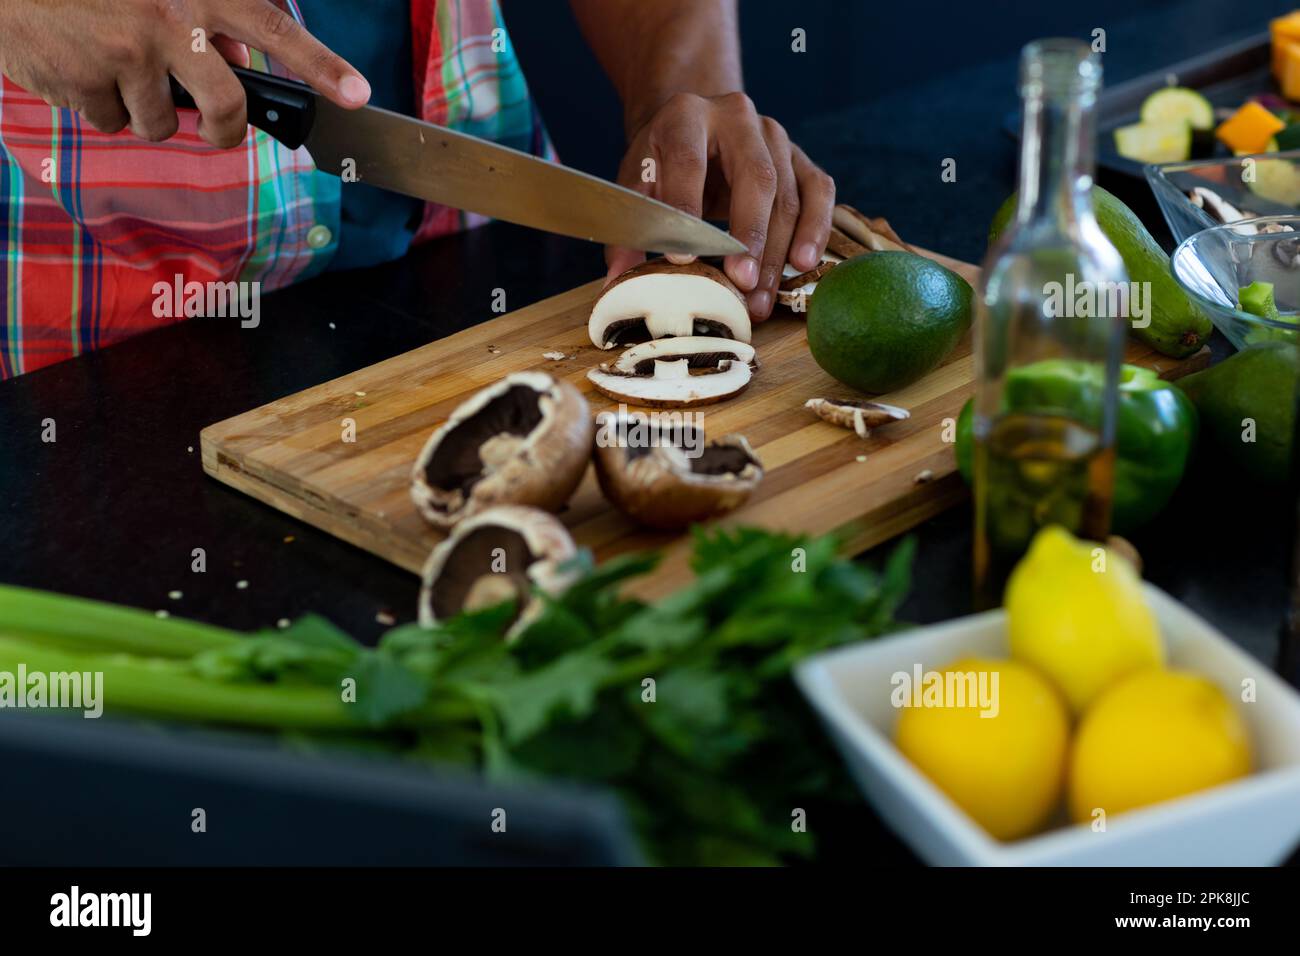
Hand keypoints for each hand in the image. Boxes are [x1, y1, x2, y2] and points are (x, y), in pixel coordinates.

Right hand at [0, 0, 369, 148]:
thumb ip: (205, 12)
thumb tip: (238, 59)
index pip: (276, 29)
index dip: (321, 65)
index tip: (357, 94)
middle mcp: (169, 21)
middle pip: (226, 109)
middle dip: (223, 130)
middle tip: (214, 128)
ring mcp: (125, 55)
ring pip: (159, 123)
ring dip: (141, 106)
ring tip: (110, 60)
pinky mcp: (83, 81)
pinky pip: (108, 120)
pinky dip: (96, 102)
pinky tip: (77, 62)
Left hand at [606, 92, 835, 319]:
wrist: (696, 128)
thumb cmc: (663, 160)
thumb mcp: (636, 181)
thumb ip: (630, 226)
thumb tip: (617, 277)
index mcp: (687, 115)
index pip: (690, 161)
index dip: (687, 208)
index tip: (684, 258)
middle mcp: (738, 117)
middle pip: (755, 177)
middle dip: (750, 236)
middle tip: (741, 283)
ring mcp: (775, 136)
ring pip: (788, 193)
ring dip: (777, 251)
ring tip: (761, 298)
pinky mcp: (800, 157)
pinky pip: (819, 191)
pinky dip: (816, 228)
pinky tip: (803, 264)